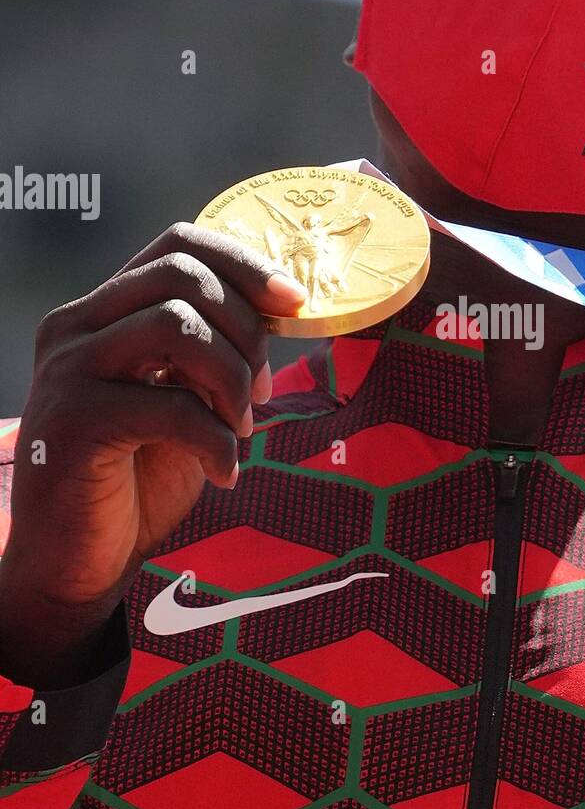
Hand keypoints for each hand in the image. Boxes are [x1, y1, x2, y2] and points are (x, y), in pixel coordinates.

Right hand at [0, 223, 305, 634]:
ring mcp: (68, 372)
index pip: (176, 246)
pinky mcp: (72, 424)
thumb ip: (211, 355)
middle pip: (181, 276)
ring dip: (231, 379)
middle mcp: (76, 327)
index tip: (293, 302)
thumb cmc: (134, 480)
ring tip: (240, 429)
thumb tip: (282, 312)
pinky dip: (216, 441)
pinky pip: (168, 406)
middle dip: (245, 329)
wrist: (75, 562)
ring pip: (175, 326)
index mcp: (102, 312)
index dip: (243, 263)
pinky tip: (225, 472)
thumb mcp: (182, 400)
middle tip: (260, 390)